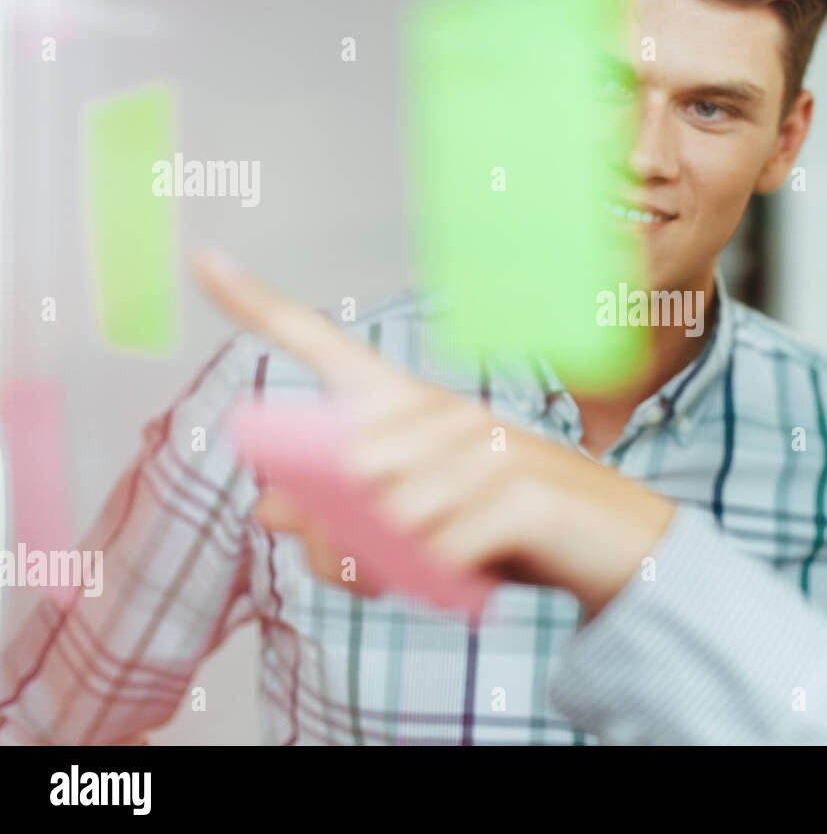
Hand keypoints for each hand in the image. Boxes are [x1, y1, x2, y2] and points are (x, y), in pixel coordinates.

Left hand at [192, 250, 676, 614]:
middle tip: (389, 567)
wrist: (616, 548)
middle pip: (341, 471)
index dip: (261, 306)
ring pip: (389, 514)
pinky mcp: (524, 489)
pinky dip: (450, 574)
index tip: (203, 258)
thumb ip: (341, 522)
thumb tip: (267, 510)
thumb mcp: (416, 534)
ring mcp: (488, 443)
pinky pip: (443, 546)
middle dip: (344, 541)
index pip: (327, 348)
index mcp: (412, 409)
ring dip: (403, 564)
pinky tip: (482, 567)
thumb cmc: (506, 532)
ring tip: (444, 565)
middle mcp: (444, 410)